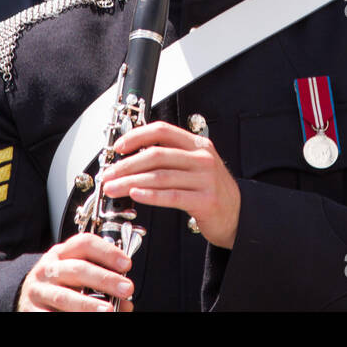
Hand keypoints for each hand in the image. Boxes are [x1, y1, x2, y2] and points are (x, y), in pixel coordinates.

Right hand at [17, 234, 134, 311]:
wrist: (27, 297)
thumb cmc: (59, 284)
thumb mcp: (76, 275)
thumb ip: (101, 283)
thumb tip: (125, 303)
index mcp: (62, 253)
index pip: (84, 243)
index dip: (107, 252)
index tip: (126, 264)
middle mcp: (48, 269)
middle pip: (77, 269)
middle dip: (104, 279)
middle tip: (126, 288)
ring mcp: (38, 290)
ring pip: (63, 296)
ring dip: (88, 304)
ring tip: (109, 310)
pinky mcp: (32, 311)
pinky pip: (50, 315)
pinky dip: (70, 317)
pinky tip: (85, 320)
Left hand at [103, 121, 241, 249]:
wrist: (238, 215)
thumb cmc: (210, 191)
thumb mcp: (194, 166)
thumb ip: (170, 157)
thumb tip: (132, 157)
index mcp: (197, 145)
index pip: (162, 131)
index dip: (137, 136)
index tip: (118, 147)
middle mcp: (202, 158)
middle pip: (157, 155)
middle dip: (127, 165)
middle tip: (108, 174)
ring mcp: (205, 179)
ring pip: (160, 176)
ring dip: (131, 182)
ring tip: (113, 188)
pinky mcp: (205, 200)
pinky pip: (172, 196)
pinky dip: (150, 195)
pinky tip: (135, 196)